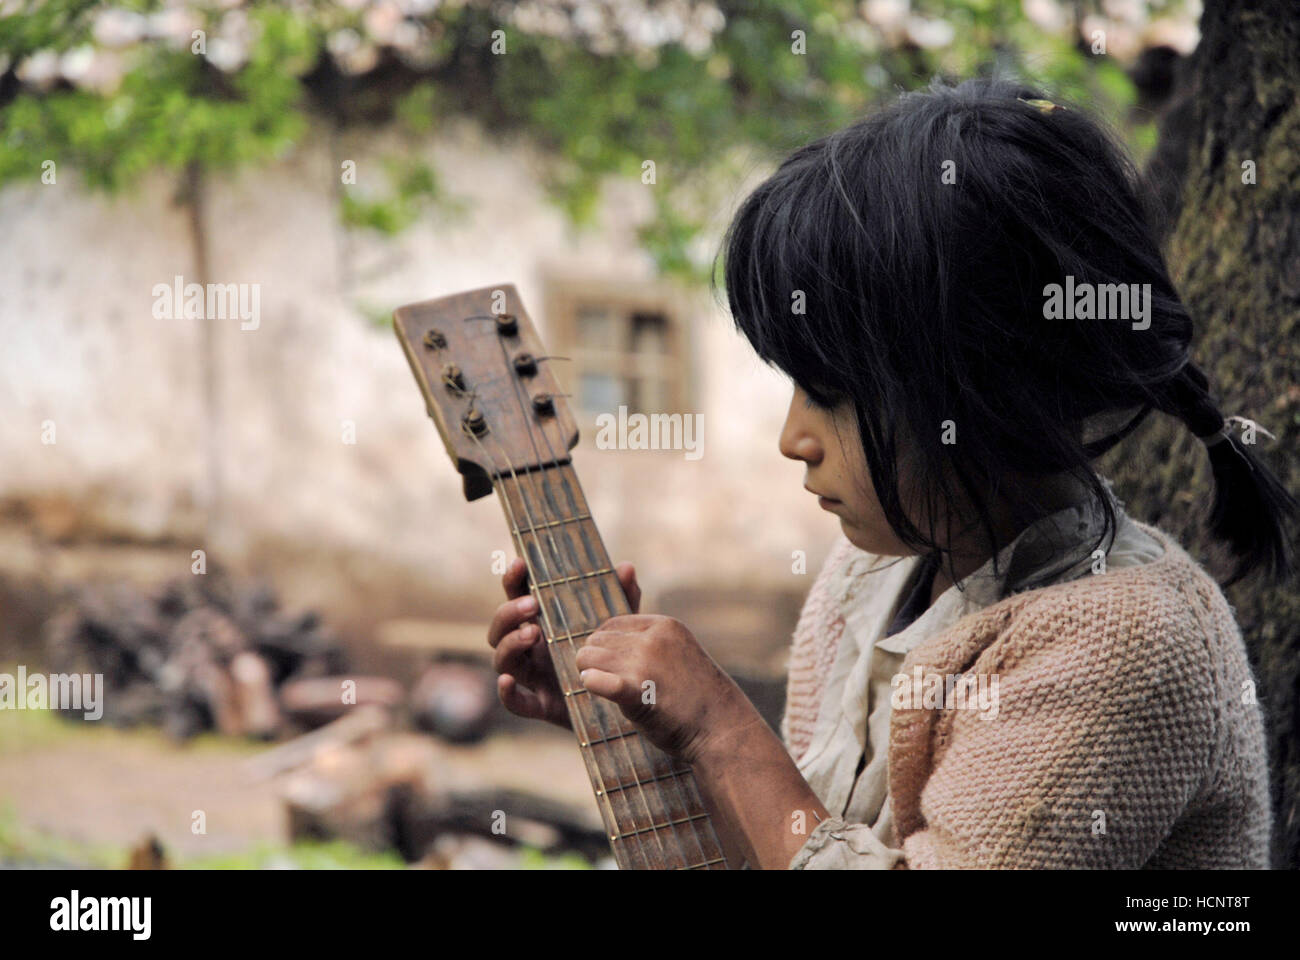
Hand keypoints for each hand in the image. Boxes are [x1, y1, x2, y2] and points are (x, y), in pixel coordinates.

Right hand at [487, 556, 641, 729]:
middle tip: (532, 605)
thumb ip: (623, 598)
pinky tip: (507, 681)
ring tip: (533, 633)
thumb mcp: (620, 626)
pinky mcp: (541, 706)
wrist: (623, 703)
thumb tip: (626, 567)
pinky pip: (514, 702)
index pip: (518, 597)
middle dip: (510, 613)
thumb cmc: (615, 657)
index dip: (513, 579)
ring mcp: (533, 677)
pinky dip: (505, 693)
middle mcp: (532, 650)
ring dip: (510, 643)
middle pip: (500, 628)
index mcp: (544, 624)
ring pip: (502, 659)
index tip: (520, 563)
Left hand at [574, 614, 763, 764]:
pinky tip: (594, 688)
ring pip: (588, 658)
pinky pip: (599, 681)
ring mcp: (646, 664)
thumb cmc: (696, 695)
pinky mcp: (638, 692)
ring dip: (591, 675)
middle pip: (596, 640)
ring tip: (610, 691)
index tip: (614, 667)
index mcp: (663, 626)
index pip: (611, 624)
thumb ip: (649, 642)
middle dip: (595, 661)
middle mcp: (653, 639)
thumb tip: (611, 639)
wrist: (722, 729)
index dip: (605, 647)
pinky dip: (592, 683)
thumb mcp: (677, 652)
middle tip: (611, 683)